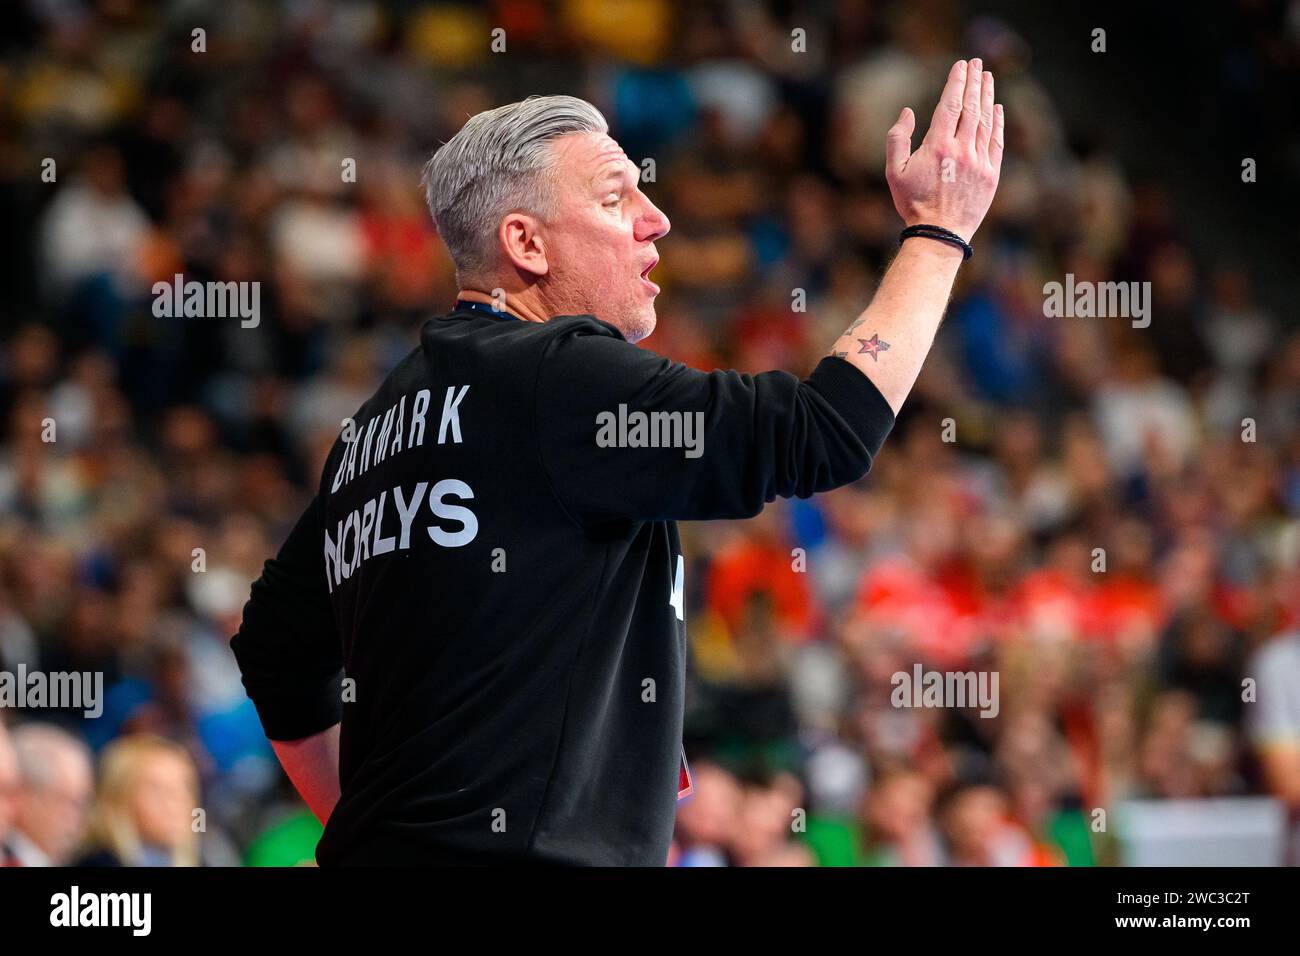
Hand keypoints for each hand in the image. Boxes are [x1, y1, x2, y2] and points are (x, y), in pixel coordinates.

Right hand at [885, 59, 1004, 241]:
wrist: (939, 233)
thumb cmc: (913, 203)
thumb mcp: (894, 172)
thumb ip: (897, 138)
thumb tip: (907, 111)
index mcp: (937, 146)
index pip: (950, 104)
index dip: (956, 82)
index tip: (960, 66)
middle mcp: (961, 150)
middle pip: (971, 107)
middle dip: (974, 82)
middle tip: (976, 63)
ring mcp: (979, 161)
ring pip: (986, 121)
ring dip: (987, 96)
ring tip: (987, 77)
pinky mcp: (991, 174)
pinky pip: (996, 141)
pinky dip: (997, 122)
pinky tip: (996, 108)